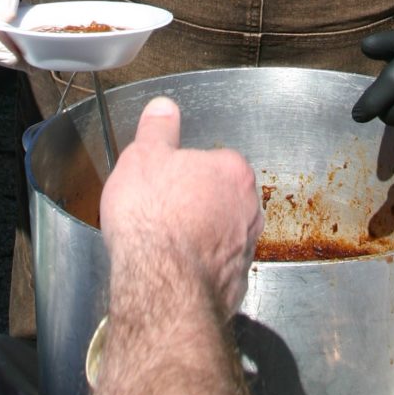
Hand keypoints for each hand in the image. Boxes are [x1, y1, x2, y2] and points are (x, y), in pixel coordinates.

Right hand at [100, 97, 263, 316]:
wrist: (162, 285)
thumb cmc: (155, 220)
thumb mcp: (144, 157)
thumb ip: (158, 130)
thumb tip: (163, 109)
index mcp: (233, 171)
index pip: (214, 161)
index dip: (185, 172)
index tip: (166, 182)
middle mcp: (249, 209)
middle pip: (221, 198)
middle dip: (197, 204)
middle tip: (164, 212)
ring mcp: (245, 249)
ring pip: (221, 234)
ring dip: (200, 237)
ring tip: (166, 244)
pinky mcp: (236, 284)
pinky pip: (216, 268)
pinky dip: (199, 268)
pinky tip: (175, 270)